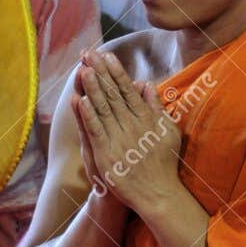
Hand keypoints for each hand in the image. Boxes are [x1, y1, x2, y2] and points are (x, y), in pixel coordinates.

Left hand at [75, 48, 185, 215]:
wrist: (156, 193)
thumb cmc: (161, 162)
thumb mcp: (166, 131)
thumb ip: (155, 107)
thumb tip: (146, 83)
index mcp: (146, 118)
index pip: (128, 89)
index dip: (115, 71)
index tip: (106, 54)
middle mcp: (133, 125)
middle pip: (114, 94)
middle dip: (100, 72)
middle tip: (88, 53)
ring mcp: (120, 139)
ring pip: (104, 108)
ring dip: (92, 88)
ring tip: (82, 69)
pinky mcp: (107, 154)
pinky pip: (96, 130)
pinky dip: (87, 115)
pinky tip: (79, 100)